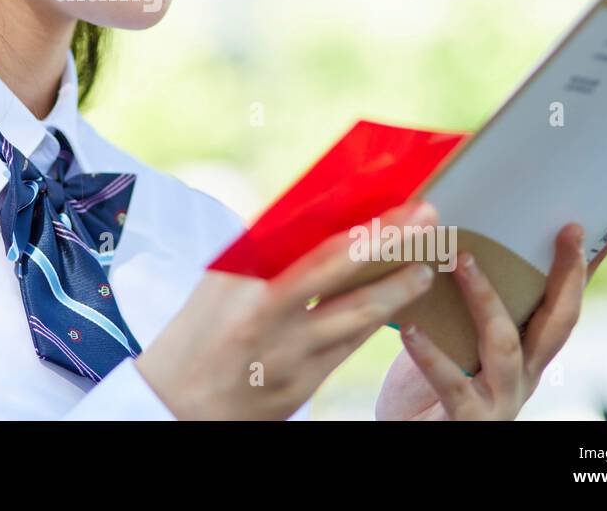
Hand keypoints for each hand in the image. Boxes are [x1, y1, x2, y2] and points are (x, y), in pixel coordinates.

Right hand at [135, 199, 440, 419]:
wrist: (178, 406)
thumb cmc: (196, 333)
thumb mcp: (218, 283)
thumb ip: (264, 252)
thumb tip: (313, 215)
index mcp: (243, 281)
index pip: (308, 242)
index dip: (357, 222)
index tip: (392, 200)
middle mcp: (268, 315)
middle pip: (340, 269)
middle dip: (390, 240)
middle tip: (428, 218)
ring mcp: (290, 353)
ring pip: (358, 313)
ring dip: (398, 286)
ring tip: (426, 266)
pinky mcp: (305, 384)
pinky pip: (350, 345)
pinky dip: (376, 319)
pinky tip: (397, 303)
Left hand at [375, 224, 606, 420]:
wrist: (412, 435)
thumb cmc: (430, 383)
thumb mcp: (456, 338)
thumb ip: (467, 303)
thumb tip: (463, 241)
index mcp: (526, 354)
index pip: (563, 306)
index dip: (582, 270)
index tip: (592, 225)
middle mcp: (523, 376)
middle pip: (557, 323)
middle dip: (568, 275)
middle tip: (567, 231)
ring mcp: (500, 400)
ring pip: (504, 344)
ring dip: (485, 298)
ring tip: (462, 259)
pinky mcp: (467, 419)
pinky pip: (452, 384)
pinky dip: (431, 354)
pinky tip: (410, 328)